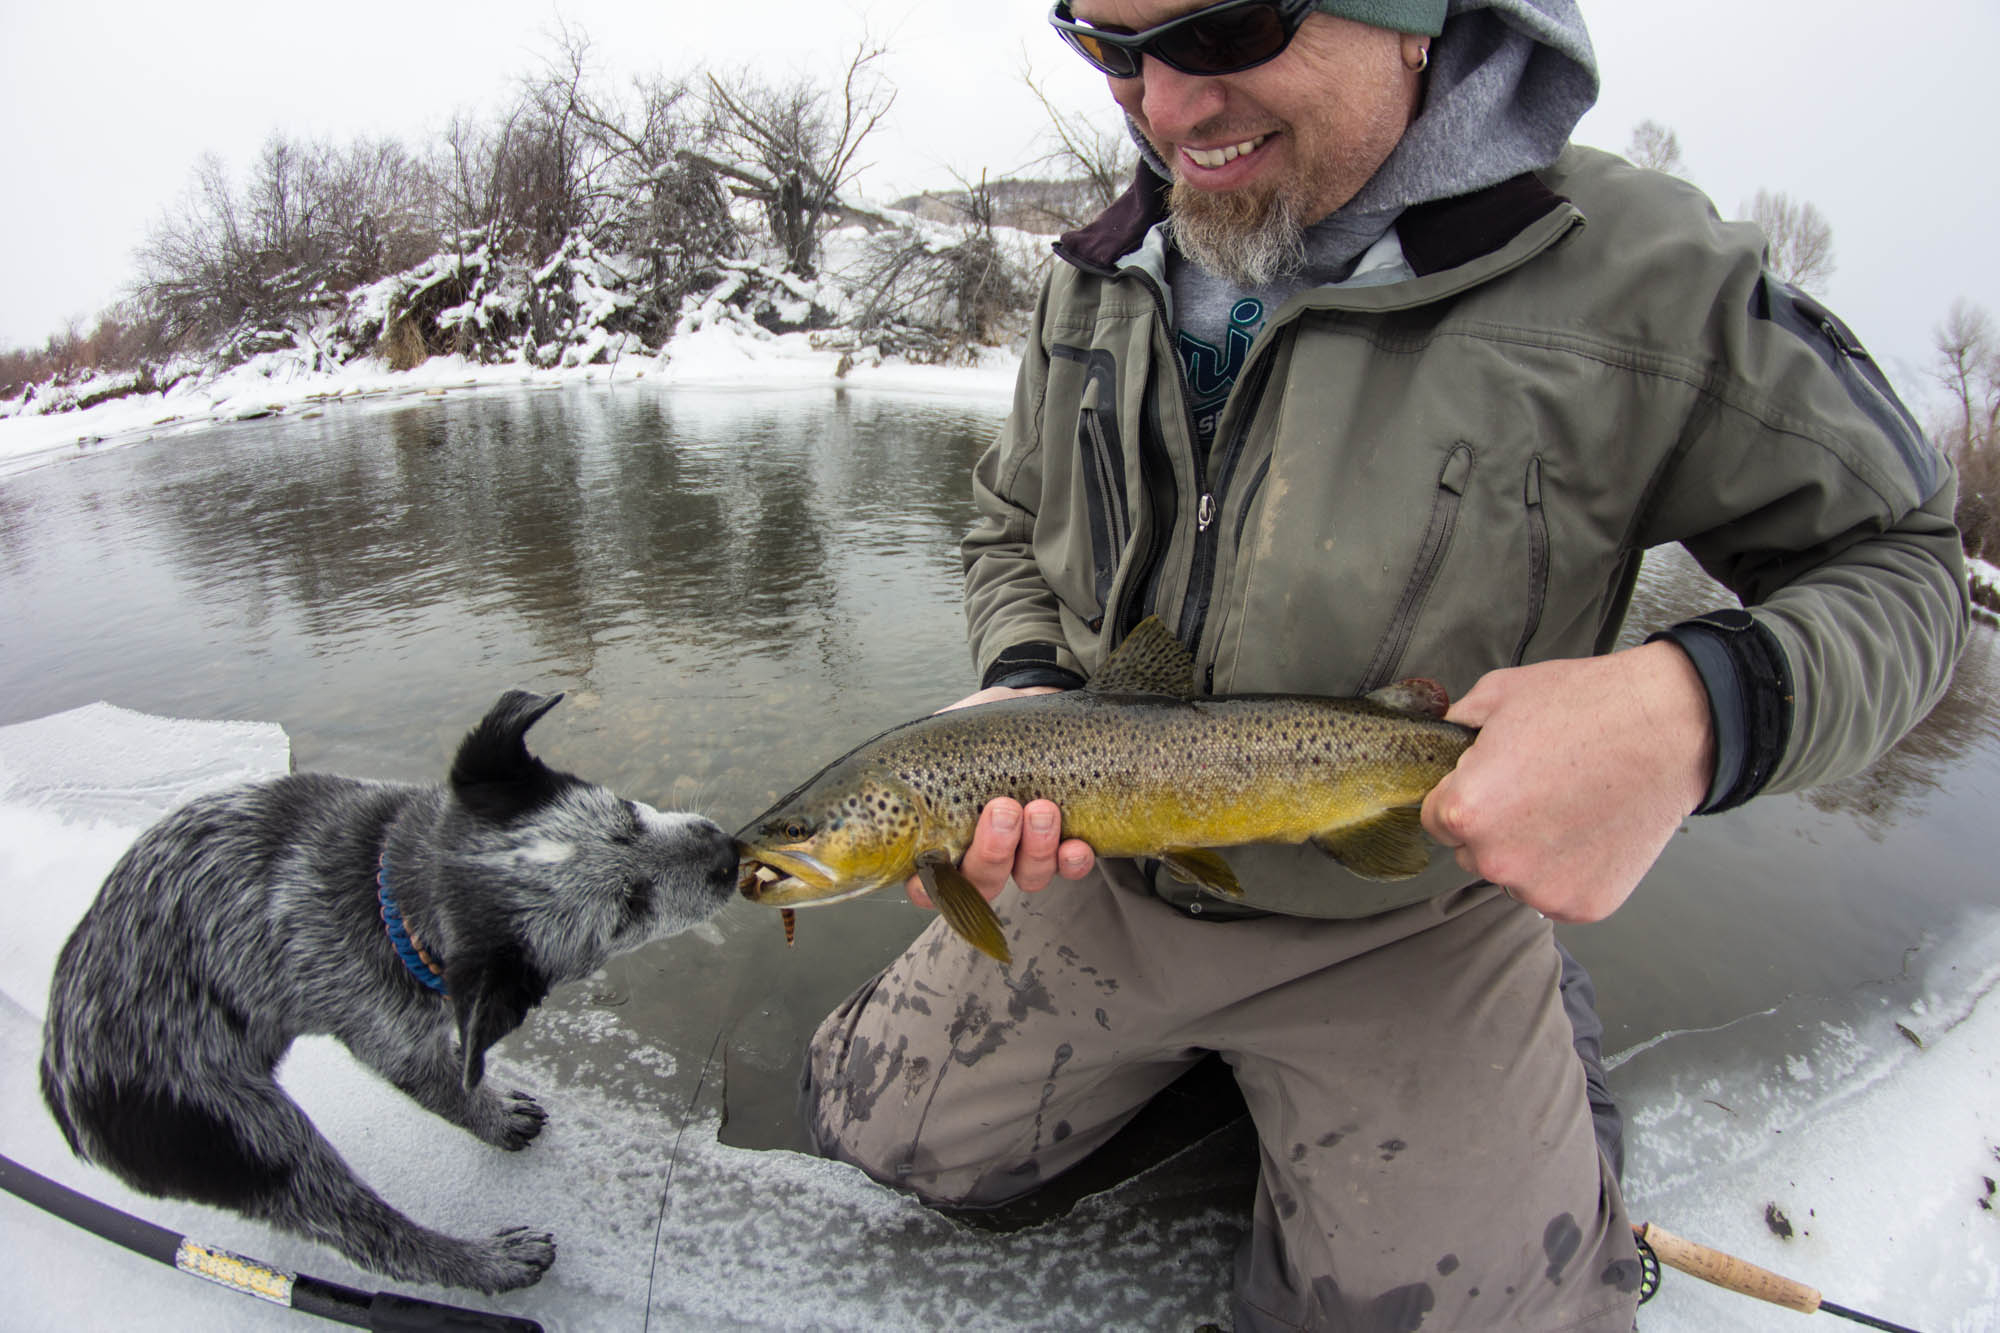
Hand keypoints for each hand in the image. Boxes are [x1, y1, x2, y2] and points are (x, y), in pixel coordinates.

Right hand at [906, 686, 1096, 906]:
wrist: (1032, 704)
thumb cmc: (982, 726)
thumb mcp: (951, 731)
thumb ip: (931, 751)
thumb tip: (914, 755)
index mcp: (943, 836)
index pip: (925, 883)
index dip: (925, 886)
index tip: (938, 855)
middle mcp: (983, 854)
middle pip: (981, 883)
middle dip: (992, 852)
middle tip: (1004, 809)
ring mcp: (1025, 854)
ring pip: (1028, 877)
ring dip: (1036, 850)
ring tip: (1043, 808)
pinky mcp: (1064, 844)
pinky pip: (1069, 869)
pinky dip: (1072, 862)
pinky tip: (1075, 844)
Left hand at [1419, 641, 1713, 922]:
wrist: (1669, 727)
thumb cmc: (1586, 706)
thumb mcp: (1499, 695)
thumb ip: (1454, 727)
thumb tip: (1434, 738)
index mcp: (1465, 811)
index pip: (1435, 818)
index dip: (1461, 794)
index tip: (1492, 780)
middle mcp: (1496, 860)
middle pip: (1472, 851)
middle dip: (1493, 825)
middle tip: (1537, 789)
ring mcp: (1541, 888)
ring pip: (1514, 874)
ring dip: (1530, 851)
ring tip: (1570, 805)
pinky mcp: (1582, 905)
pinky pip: (1556, 890)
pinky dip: (1569, 868)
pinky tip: (1592, 829)